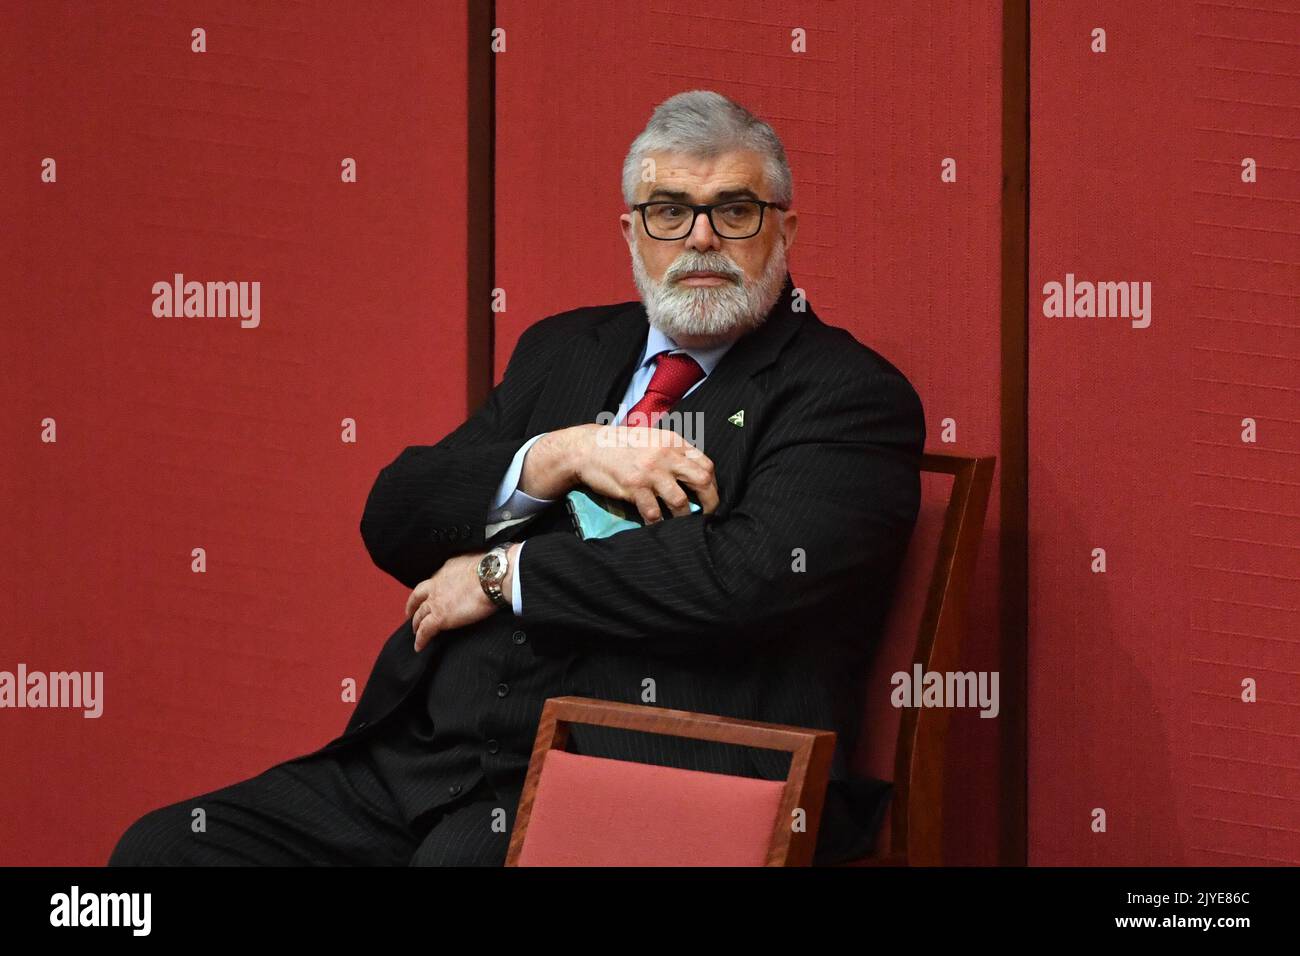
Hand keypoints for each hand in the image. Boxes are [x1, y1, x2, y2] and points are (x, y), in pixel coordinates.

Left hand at [405, 552, 497, 651]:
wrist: (491, 578)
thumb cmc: (490, 571)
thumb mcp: (474, 563)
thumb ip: (468, 570)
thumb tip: (476, 573)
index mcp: (446, 571)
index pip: (432, 582)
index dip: (428, 591)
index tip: (427, 595)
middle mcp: (436, 585)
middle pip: (418, 597)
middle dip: (413, 606)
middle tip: (411, 613)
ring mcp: (436, 602)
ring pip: (419, 615)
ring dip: (416, 624)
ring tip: (415, 631)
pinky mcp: (440, 617)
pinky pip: (425, 631)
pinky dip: (421, 639)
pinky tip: (419, 646)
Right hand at [521, 423, 719, 524]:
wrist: (588, 448)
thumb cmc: (621, 446)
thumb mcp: (651, 439)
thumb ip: (672, 452)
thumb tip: (695, 474)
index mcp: (672, 441)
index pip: (705, 463)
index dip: (712, 483)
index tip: (710, 496)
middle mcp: (665, 455)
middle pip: (701, 481)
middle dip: (710, 502)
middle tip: (709, 515)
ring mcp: (650, 472)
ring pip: (680, 502)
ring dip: (684, 518)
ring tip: (683, 525)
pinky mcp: (634, 487)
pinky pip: (654, 513)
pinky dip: (658, 524)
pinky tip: (657, 527)